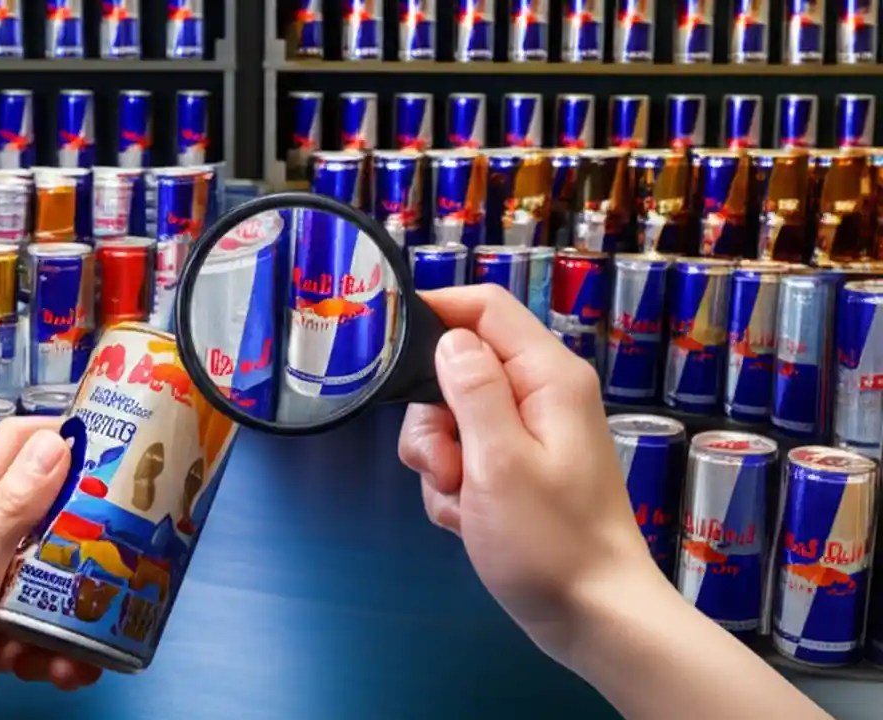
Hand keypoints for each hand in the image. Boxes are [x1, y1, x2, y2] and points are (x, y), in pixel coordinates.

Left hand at [0, 419, 102, 718]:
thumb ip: (9, 510)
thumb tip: (54, 443)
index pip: (16, 441)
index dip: (65, 435)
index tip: (117, 452)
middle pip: (45, 506)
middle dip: (86, 533)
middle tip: (122, 550)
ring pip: (48, 568)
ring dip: (72, 604)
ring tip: (82, 644)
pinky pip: (36, 615)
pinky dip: (52, 642)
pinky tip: (54, 669)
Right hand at [397, 285, 661, 661]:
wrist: (592, 618)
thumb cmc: (551, 542)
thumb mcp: (500, 461)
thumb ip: (472, 390)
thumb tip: (447, 337)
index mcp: (548, 377)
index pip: (485, 307)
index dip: (435, 313)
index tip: (388, 349)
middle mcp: (540, 396)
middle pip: (458, 370)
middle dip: (434, 420)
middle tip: (446, 466)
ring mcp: (528, 436)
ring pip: (452, 421)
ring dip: (441, 463)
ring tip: (465, 503)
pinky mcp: (515, 472)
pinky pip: (463, 460)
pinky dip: (456, 491)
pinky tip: (471, 522)